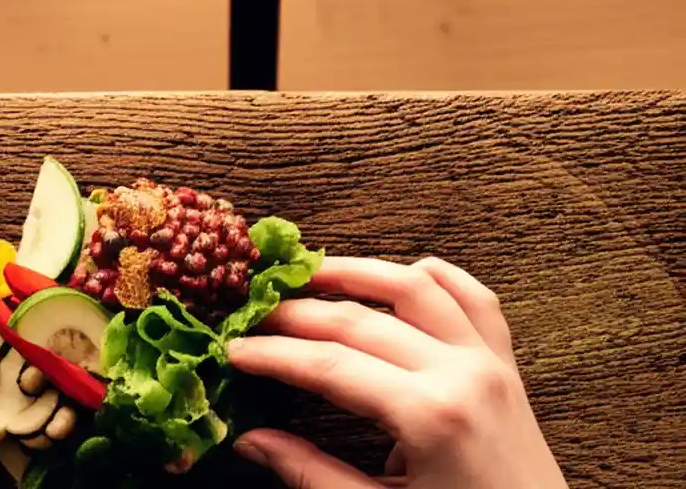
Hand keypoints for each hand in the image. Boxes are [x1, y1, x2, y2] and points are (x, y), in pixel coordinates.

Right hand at [228, 256, 566, 488]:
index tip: (233, 350)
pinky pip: (474, 298)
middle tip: (253, 315)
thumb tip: (249, 439)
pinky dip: (434, 277)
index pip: (330, 364)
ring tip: (310, 273)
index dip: (273, 354)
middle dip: (299, 313)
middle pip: (361, 319)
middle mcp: (461, 374)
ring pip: (417, 286)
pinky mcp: (506, 366)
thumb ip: (312, 474)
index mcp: (430, 416)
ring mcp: (489, 363)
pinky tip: (398, 276)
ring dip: (359, 271)